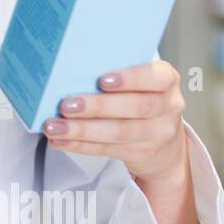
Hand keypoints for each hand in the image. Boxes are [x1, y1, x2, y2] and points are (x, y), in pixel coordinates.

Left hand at [41, 60, 187, 182]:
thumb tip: (71, 70)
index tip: (102, 80)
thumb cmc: (140, 97)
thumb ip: (116, 73)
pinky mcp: (141, 153)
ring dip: (82, 129)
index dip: (131, 79)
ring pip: (119, 132)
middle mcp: (168, 107)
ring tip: (55, 126)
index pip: (157, 77)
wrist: (163, 142)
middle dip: (97, 106)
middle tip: (66, 105)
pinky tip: (61, 140)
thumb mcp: (139, 82)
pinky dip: (80, 145)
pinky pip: (107, 149)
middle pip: (136, 107)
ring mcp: (157, 133)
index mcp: (167, 80)